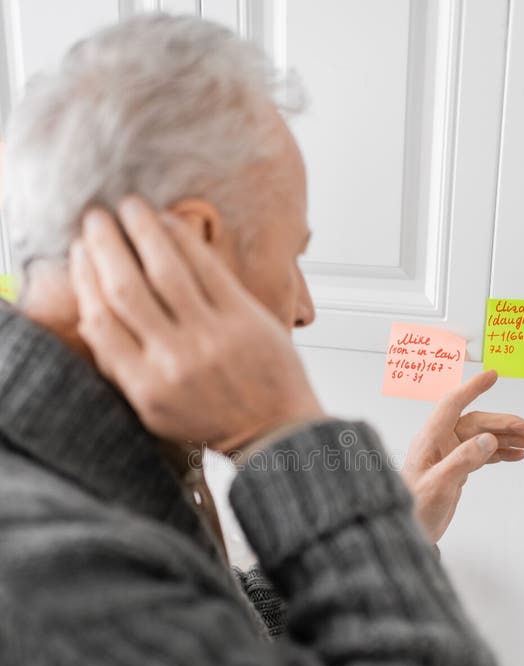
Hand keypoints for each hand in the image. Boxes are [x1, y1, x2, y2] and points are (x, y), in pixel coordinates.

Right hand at [69, 197, 323, 452]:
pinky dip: (183, 239)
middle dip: (105, 245)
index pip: (100, 321)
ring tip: (129, 207)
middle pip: (125, 288)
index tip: (79, 252)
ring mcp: (210, 336)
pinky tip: (169, 222)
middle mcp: (173, 360)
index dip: (84, 278)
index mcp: (145, 387)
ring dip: (141, 230)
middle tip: (95, 218)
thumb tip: (89, 317)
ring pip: (164, 270)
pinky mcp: (242, 317)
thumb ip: (121, 369)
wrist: (274, 430)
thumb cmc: (213, 419)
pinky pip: (206, 268)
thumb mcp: (154, 411)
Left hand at [402, 370, 523, 542]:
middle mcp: (439, 443)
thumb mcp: (439, 485)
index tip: (492, 376)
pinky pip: (481, 453)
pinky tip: (517, 455)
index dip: (472, 389)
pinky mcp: (455, 469)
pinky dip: (500, 452)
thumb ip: (462, 461)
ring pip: (482, 437)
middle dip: (504, 423)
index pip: (452, 405)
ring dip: (506, 437)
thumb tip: (488, 439)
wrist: (408, 531)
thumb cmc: (415, 508)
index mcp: (430, 439)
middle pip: (476, 422)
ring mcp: (448, 455)